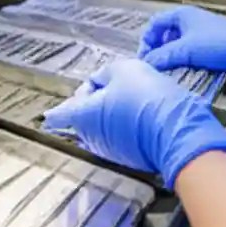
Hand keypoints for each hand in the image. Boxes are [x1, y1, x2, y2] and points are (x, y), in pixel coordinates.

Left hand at [42, 59, 225, 188]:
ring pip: (102, 127)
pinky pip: (120, 137)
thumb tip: (101, 81)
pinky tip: (143, 114)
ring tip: (133, 98)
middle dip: (94, 101)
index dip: (56, 111)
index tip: (48, 116)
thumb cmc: (148, 98)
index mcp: (84, 115)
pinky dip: (125, 126)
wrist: (177, 131)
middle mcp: (92, 136)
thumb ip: (106, 72)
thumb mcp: (125, 69)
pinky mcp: (129, 156)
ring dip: (111, 113)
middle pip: (83, 117)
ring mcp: (111, 149)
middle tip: (112, 86)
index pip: (60, 114)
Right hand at [138, 6, 225, 74]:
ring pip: (179, 44)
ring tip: (169, 71)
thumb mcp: (185, 50)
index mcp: (181, 14)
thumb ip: (162, 57)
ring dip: (171, 57)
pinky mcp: (213, 45)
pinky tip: (186, 71)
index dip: (146, 41)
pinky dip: (185, 60)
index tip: (145, 59)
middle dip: (158, 50)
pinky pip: (191, 51)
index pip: (154, 24)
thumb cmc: (219, 44)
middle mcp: (190, 20)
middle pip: (165, 34)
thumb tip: (144, 65)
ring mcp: (202, 32)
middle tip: (155, 67)